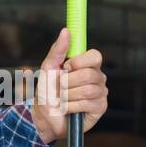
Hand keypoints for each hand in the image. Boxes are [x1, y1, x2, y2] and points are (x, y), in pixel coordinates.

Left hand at [30, 27, 107, 142]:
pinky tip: (68, 108)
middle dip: (67, 82)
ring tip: (62, 99)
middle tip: (60, 87)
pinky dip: (71, 106)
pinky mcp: (100, 108)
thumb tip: (66, 30)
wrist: (44, 116)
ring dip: (67, 95)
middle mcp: (97, 77)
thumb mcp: (48, 67)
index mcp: (88, 65)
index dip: (78, 62)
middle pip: (88, 74)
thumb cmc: (47, 91)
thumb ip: (58, 49)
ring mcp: (101, 93)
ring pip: (87, 90)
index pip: (95, 56)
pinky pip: (88, 103)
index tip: (65, 67)